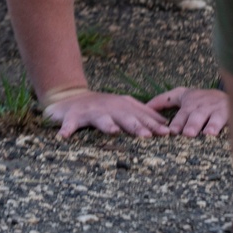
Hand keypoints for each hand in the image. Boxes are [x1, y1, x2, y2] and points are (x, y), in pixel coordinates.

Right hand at [41, 88, 171, 139]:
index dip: (155, 125)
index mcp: (124, 106)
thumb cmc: (102, 107)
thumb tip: (166, 125)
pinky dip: (67, 128)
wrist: (71, 96)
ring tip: (114, 132)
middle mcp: (110, 107)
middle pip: (126, 117)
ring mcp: (92, 110)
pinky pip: (70, 123)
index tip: (168, 134)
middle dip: (137, 126)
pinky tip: (64, 137)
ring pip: (101, 118)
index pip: (142, 116)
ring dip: (108, 125)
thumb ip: (143, 116)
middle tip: (148, 136)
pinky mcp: (73, 115)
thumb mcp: (124, 108)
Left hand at [146, 86, 227, 137]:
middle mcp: (204, 106)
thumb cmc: (202, 99)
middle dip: (192, 124)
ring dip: (211, 125)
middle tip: (188, 133)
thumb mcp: (183, 95)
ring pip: (215, 118)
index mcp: (190, 103)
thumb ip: (164, 100)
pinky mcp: (232, 114)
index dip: (178, 122)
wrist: (231, 92)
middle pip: (197, 115)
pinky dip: (231, 127)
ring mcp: (218, 110)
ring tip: (208, 134)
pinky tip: (230, 134)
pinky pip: (232, 120)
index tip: (172, 131)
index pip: (183, 113)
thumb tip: (145, 106)